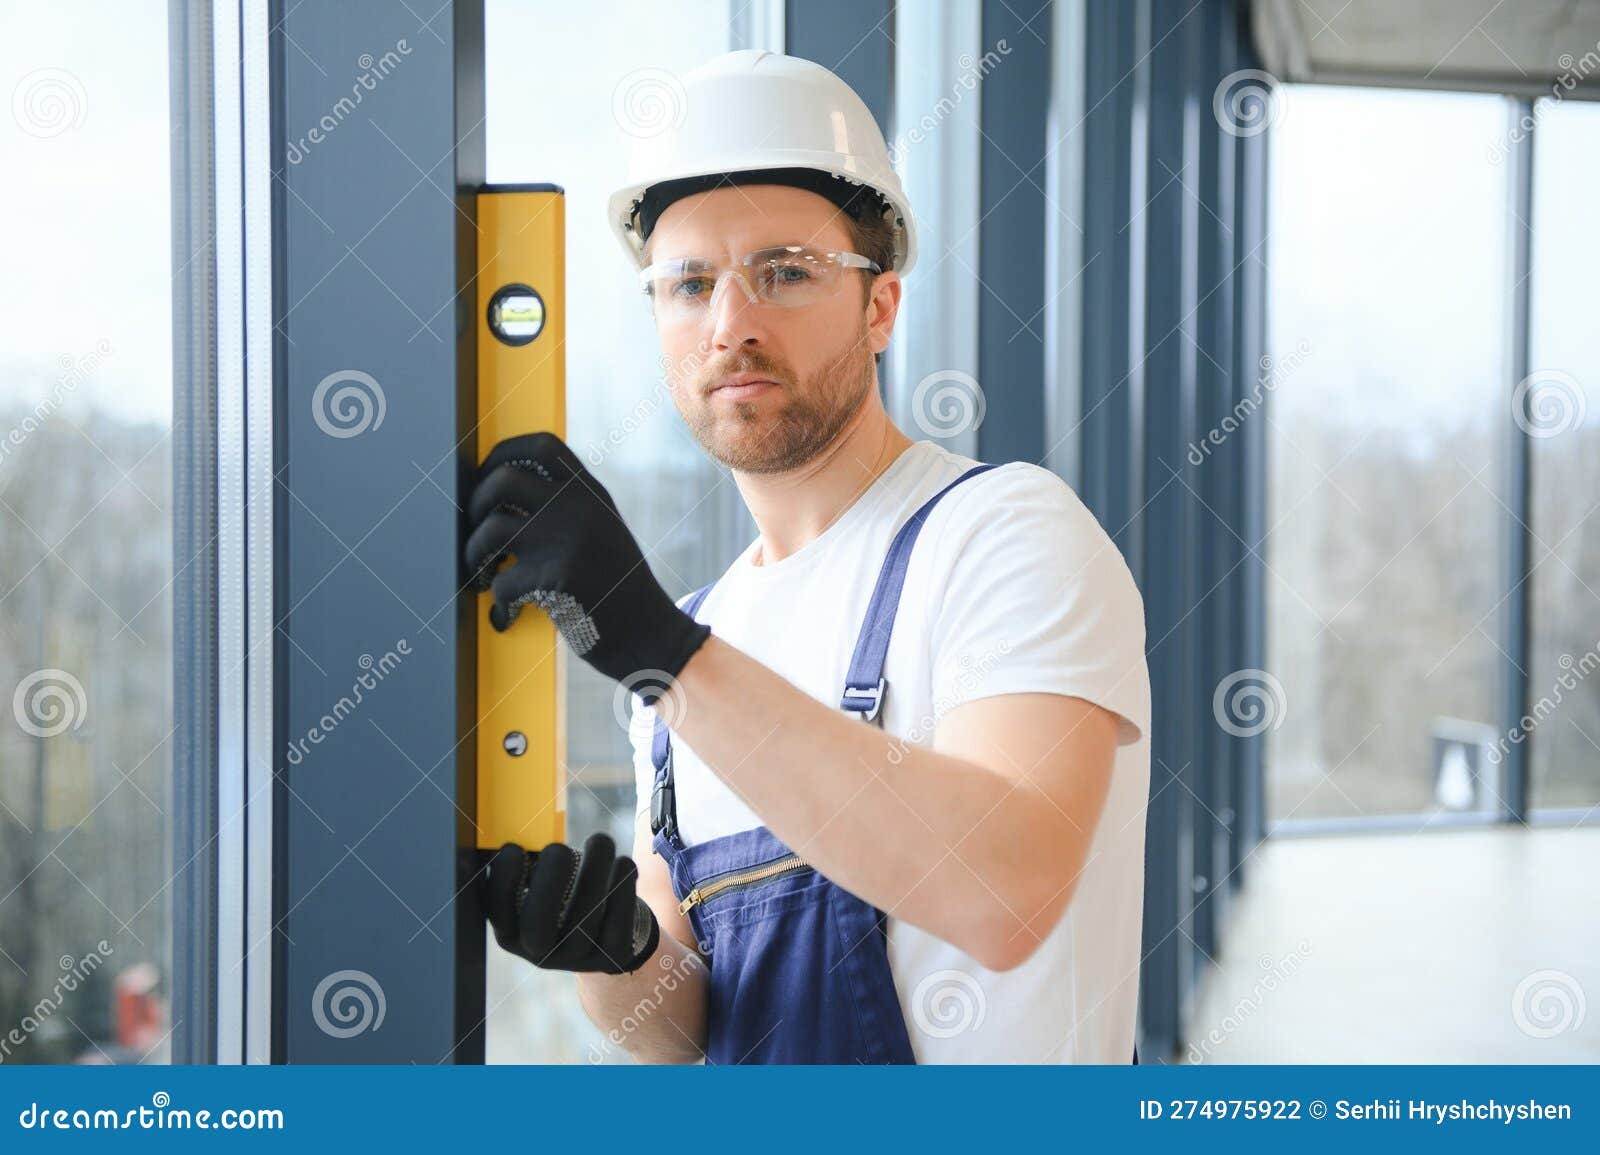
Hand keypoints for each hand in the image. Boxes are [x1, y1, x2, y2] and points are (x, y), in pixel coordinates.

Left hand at [463, 432, 709, 698]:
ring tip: (480, 574)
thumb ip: (570, 508)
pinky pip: (501, 584)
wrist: (650, 635)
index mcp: (590, 494)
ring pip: (491, 529)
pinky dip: (496, 605)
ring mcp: (566, 542)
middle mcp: (578, 509)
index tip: (486, 475)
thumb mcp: (604, 531)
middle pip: (503, 479)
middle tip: (474, 529)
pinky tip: (505, 616)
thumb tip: (507, 494)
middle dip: (474, 503)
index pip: (542, 446)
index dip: (504, 454)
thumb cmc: (619, 589)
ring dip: (473, 554)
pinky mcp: (554, 580)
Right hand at [482, 833, 659, 973]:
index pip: (498, 911)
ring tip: (601, 841)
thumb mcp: (537, 885)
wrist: (603, 935)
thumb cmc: (562, 895)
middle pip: (538, 926)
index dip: (502, 880)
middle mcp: (541, 953)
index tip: (513, 847)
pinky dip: (622, 889)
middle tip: (559, 848)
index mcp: (512, 932)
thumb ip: (526, 863)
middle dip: (549, 882)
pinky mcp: (612, 956)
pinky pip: (618, 924)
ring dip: (594, 873)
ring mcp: (577, 958)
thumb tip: (511, 822)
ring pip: (585, 922)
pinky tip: (623, 863)